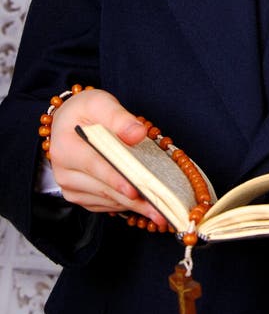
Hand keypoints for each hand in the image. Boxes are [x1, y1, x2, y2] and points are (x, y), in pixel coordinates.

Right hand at [49, 89, 166, 226]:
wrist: (68, 122)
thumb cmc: (85, 111)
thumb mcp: (100, 103)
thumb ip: (119, 117)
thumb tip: (137, 133)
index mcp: (66, 147)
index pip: (94, 165)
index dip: (115, 178)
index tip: (135, 190)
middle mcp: (64, 172)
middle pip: (103, 188)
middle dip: (133, 199)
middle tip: (159, 209)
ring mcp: (70, 187)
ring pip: (107, 200)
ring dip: (133, 206)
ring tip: (159, 210)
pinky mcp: (79, 196)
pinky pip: (105, 204)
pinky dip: (125, 205)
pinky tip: (143, 204)